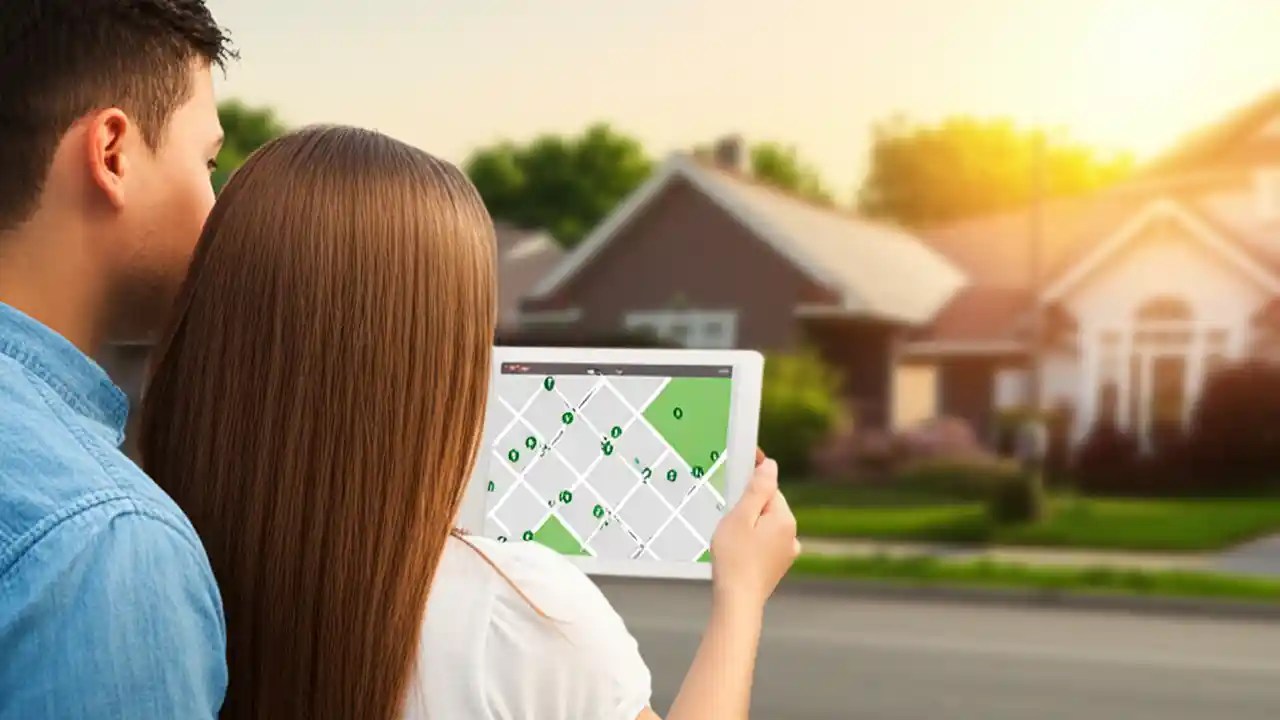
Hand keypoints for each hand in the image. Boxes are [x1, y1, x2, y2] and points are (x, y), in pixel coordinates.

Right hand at [708, 453, 799, 608]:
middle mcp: (791, 534)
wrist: (737, 601)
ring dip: (750, 526)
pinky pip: (766, 542)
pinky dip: (753, 542)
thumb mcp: (740, 517)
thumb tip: (770, 465)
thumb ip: (757, 489)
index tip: (740, 471)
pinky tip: (739, 553)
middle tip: (729, 521)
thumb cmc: (734, 559)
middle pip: (769, 506)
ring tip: (732, 541)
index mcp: (784, 519)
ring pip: (766, 525)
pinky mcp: (778, 565)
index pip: (770, 488)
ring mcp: (787, 552)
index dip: (753, 480)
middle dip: (749, 508)